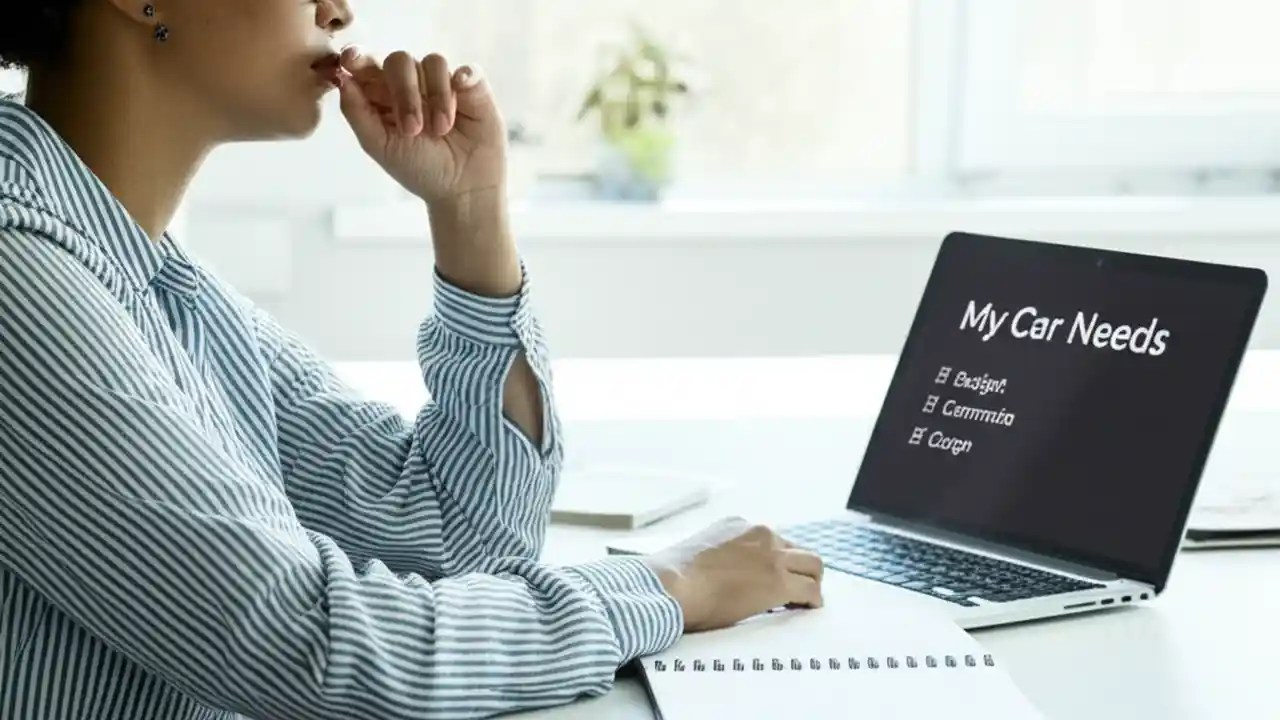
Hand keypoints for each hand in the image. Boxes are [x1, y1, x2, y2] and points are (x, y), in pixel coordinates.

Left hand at [336, 48, 506, 204]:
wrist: (464, 188)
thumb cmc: (420, 168)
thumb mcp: (380, 146)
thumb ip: (356, 112)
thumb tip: (342, 76)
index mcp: (383, 95)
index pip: (366, 63)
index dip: (357, 55)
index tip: (350, 60)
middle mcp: (412, 83)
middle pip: (399, 60)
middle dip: (404, 91)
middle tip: (413, 129)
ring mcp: (442, 83)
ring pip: (433, 62)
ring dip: (437, 97)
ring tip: (441, 130)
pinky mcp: (472, 87)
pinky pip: (466, 70)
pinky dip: (464, 80)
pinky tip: (462, 99)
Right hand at [644, 518, 824, 632]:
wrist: (671, 586)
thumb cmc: (673, 578)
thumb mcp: (699, 553)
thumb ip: (718, 557)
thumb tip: (718, 576)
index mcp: (738, 526)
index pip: (771, 540)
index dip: (776, 561)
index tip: (772, 576)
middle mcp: (760, 534)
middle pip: (797, 549)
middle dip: (799, 568)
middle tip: (797, 589)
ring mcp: (772, 556)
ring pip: (812, 564)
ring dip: (811, 581)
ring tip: (805, 600)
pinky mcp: (779, 581)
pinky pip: (810, 589)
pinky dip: (812, 600)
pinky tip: (807, 609)